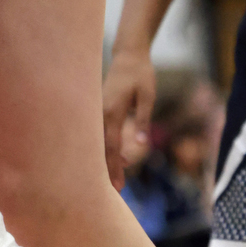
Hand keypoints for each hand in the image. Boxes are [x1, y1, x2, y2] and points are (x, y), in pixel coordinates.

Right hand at [102, 47, 156, 191]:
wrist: (128, 55)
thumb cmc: (140, 73)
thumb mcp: (147, 95)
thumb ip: (143, 119)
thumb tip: (141, 144)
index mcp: (112, 110)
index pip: (112, 146)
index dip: (114, 167)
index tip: (118, 186)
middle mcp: (101, 112)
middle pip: (101, 148)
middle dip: (106, 170)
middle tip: (116, 192)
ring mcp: (98, 110)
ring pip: (98, 141)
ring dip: (106, 160)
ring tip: (118, 179)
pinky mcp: (100, 109)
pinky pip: (100, 133)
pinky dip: (106, 148)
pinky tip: (121, 157)